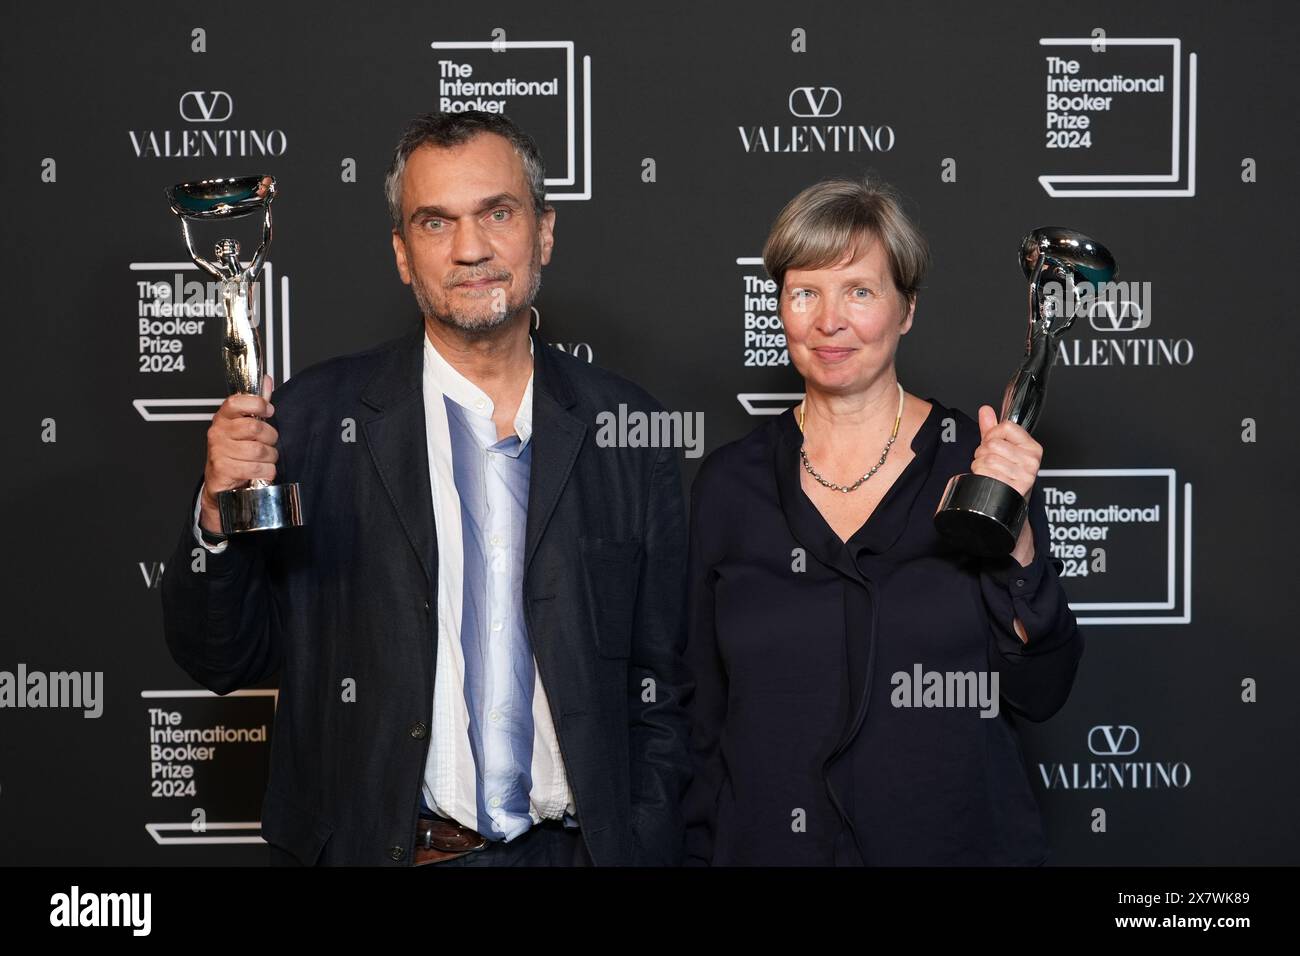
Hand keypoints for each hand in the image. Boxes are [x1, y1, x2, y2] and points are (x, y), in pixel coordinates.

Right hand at [200, 373, 278, 533]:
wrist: (221, 482)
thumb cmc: (236, 451)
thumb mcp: (245, 426)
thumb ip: (256, 404)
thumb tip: (267, 380)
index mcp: (223, 418)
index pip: (238, 401)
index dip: (258, 404)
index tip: (268, 411)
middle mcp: (218, 433)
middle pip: (255, 427)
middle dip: (270, 437)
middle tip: (268, 442)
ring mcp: (219, 451)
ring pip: (259, 450)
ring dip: (269, 457)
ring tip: (264, 459)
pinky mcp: (223, 470)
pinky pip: (256, 468)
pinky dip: (266, 472)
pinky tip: (261, 471)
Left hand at [973, 404, 1039, 568]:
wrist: (1009, 509)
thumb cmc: (1007, 479)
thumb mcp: (1002, 452)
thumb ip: (992, 430)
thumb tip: (986, 410)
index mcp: (1032, 448)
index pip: (1006, 427)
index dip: (991, 434)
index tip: (992, 444)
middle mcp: (1032, 461)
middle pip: (992, 443)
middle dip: (982, 453)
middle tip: (989, 464)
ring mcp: (1025, 475)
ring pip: (987, 458)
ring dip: (979, 466)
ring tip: (988, 473)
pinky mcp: (1015, 488)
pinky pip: (987, 473)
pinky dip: (980, 476)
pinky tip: (987, 481)